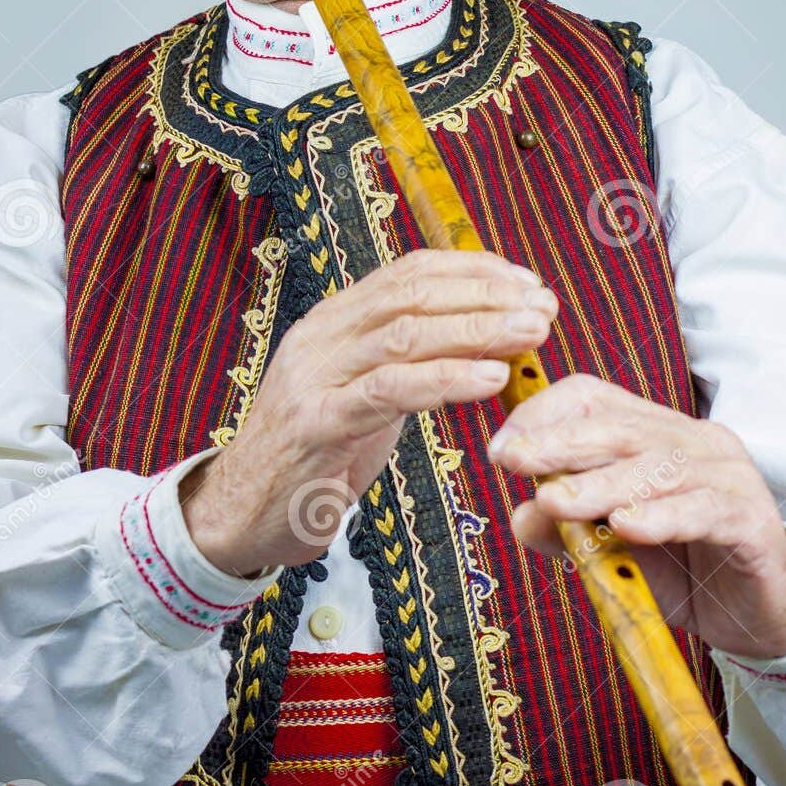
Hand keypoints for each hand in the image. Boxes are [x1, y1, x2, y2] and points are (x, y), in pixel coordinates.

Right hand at [180, 250, 556, 576]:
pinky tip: (490, 378)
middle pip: (411, 294)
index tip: (527, 282)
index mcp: (334, 322)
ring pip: (404, 334)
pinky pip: (390, 391)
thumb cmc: (316, 458)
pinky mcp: (316, 425)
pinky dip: (446, 379)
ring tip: (531, 333)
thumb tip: (481, 338)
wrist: (241, 515)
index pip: (409, 273)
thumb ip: (409, 365)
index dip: (473, 270)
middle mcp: (320, 338)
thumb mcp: (366, 398)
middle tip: (544, 306)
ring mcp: (314, 378)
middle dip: (485, 295)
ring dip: (477, 329)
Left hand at [488, 374, 785, 660]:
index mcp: (656, 435)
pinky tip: (627, 526)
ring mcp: (728, 477)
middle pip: (620, 428)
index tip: (502, 451)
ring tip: (556, 501)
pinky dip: (662, 516)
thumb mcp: (612, 551)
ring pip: (657, 467)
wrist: (762, 615)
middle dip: (560, 443)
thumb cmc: (684, 570)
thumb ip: (568, 531)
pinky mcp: (750, 520)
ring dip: (600, 484)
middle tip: (515, 462)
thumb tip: (520, 515)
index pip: (595, 399)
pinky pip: (702, 511)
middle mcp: (694, 442)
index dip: (544, 416)